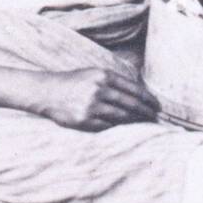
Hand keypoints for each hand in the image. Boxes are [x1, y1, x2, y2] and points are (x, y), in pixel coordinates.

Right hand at [43, 67, 160, 131]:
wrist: (46, 92)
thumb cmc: (73, 83)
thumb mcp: (93, 73)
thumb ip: (113, 80)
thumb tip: (138, 93)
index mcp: (103, 75)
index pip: (133, 88)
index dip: (148, 98)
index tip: (156, 105)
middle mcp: (98, 89)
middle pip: (130, 104)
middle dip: (146, 111)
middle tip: (155, 117)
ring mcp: (91, 106)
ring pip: (121, 116)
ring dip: (135, 121)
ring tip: (144, 124)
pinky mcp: (83, 120)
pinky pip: (107, 126)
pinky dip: (118, 127)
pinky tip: (126, 129)